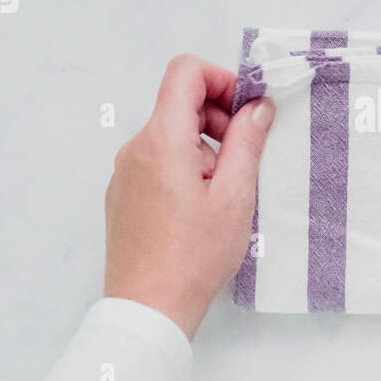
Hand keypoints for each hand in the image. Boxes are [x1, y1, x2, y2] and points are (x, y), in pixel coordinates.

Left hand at [104, 55, 274, 338]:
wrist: (148, 309)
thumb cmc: (194, 256)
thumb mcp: (235, 195)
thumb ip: (248, 142)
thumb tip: (258, 107)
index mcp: (161, 140)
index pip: (185, 72)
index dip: (221, 79)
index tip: (246, 111)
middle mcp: (135, 149)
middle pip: (178, 103)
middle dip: (218, 119)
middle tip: (243, 159)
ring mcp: (124, 173)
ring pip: (170, 135)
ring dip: (203, 148)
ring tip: (223, 193)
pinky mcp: (122, 196)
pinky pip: (157, 162)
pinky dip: (184, 169)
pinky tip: (200, 209)